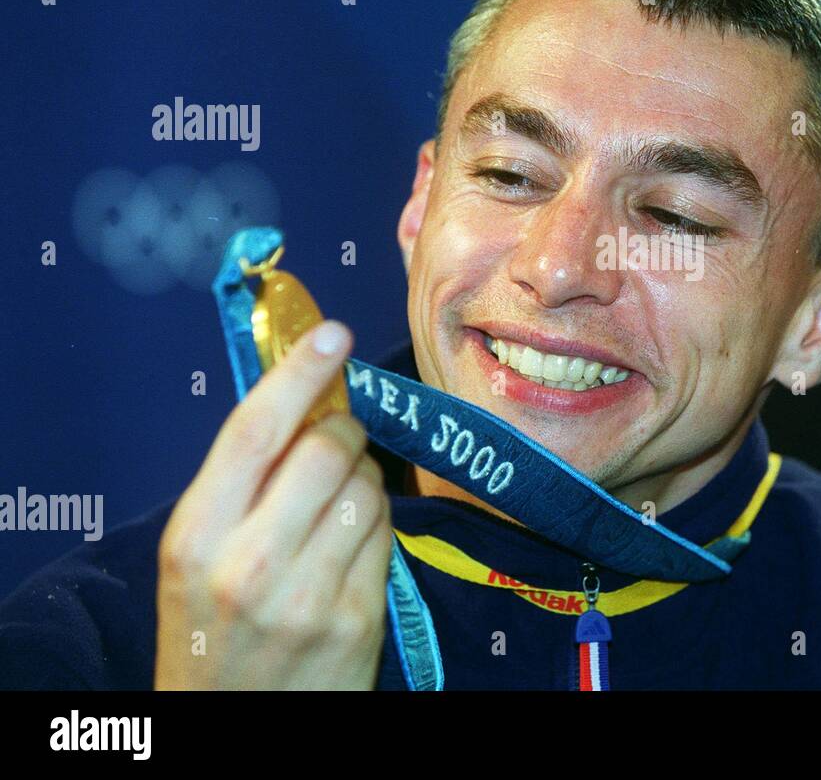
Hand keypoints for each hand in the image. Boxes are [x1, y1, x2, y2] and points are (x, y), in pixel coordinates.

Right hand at [155, 321, 390, 688]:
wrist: (231, 726)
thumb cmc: (210, 629)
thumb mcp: (194, 556)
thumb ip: (239, 484)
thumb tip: (301, 398)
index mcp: (196, 536)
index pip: (255, 430)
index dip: (297, 371)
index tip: (330, 333)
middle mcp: (251, 563)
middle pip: (325, 447)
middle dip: (342, 428)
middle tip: (337, 434)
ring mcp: (310, 594)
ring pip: (367, 485)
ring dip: (364, 475)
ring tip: (337, 501)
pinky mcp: (359, 617)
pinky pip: (386, 531)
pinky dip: (378, 519)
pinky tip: (352, 541)